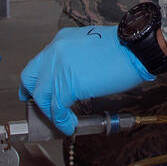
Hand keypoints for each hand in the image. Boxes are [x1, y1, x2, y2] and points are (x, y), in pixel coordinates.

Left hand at [17, 26, 151, 135]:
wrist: (135, 48)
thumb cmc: (122, 48)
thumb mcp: (91, 46)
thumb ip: (75, 59)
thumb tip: (73, 78)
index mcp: (61, 40)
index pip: (38, 63)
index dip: (35, 81)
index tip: (35, 91)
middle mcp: (55, 51)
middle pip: (30, 78)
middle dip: (33, 97)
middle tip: (40, 109)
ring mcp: (59, 67)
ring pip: (42, 97)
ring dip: (51, 113)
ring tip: (62, 121)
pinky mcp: (68, 84)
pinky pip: (57, 108)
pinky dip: (61, 121)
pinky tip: (69, 125)